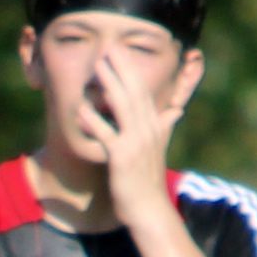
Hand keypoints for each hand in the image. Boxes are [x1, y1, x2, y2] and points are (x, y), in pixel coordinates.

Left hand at [80, 48, 187, 226]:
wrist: (149, 208)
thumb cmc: (147, 179)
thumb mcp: (157, 149)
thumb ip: (163, 127)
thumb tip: (176, 111)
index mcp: (154, 125)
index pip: (143, 91)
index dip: (131, 71)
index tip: (119, 51)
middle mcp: (148, 129)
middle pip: (135, 92)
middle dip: (122, 68)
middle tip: (109, 47)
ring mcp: (137, 142)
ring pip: (123, 107)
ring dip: (110, 84)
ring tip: (97, 66)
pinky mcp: (123, 158)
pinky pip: (106, 136)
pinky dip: (94, 121)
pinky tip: (81, 109)